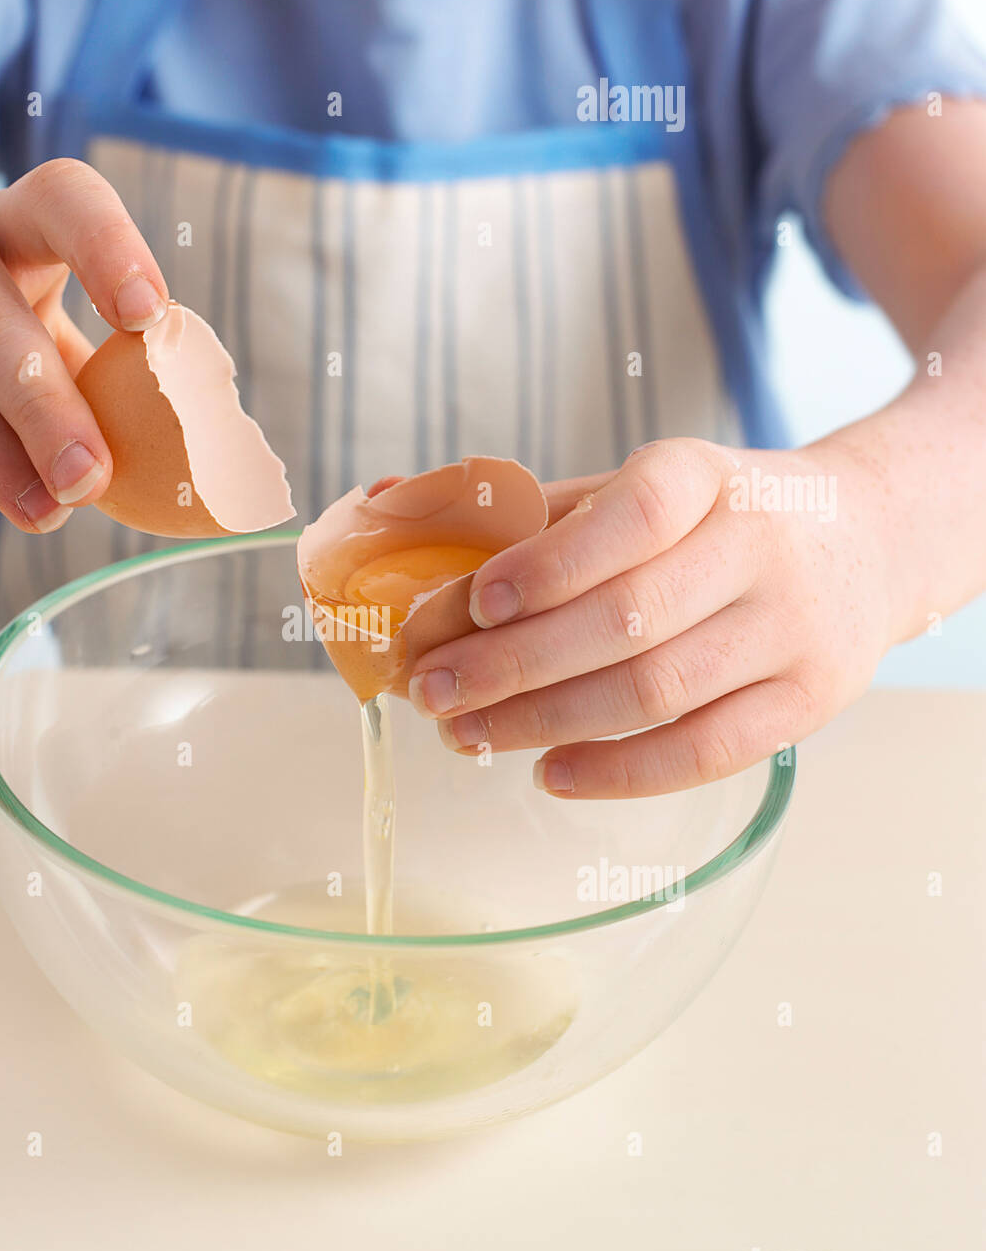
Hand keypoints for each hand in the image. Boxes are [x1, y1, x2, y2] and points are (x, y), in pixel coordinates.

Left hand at [406, 437, 895, 797]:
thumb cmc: (712, 520)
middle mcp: (758, 547)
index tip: (473, 604)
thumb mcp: (637, 489)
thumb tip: (384, 506)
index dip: (547, 565)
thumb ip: (528, 513)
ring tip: (466, 735)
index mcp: (705, 477)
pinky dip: (618, 773)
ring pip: (654, 692)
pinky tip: (549, 773)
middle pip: (624, 620)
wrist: (867, 542)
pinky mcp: (809, 701)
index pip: (629, 517)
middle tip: (430, 689)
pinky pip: (706, 751)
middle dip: (510, 664)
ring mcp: (791, 630)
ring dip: (544, 722)